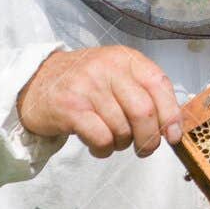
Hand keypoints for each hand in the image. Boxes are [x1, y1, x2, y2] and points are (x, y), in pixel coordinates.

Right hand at [18, 47, 181, 158]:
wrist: (35, 84)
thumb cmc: (86, 86)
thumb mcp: (118, 77)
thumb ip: (146, 94)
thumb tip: (174, 129)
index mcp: (126, 58)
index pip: (159, 84)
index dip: (172, 115)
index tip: (174, 136)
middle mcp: (107, 67)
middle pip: (144, 111)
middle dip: (149, 138)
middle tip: (145, 149)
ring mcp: (87, 85)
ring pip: (122, 128)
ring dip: (122, 144)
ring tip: (112, 140)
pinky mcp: (70, 106)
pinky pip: (101, 138)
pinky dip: (104, 150)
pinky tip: (98, 146)